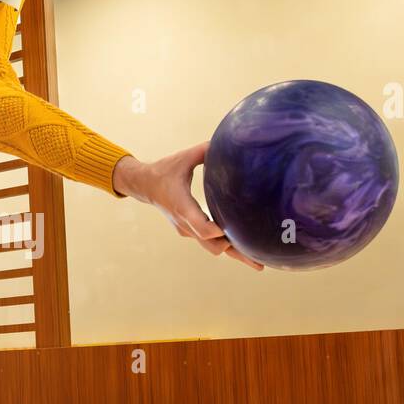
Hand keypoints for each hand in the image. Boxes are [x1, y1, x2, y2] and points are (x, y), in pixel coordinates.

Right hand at [113, 147, 263, 270]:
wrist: (145, 185)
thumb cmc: (165, 170)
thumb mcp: (184, 158)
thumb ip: (204, 151)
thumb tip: (227, 141)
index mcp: (182, 206)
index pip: (200, 226)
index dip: (217, 231)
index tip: (232, 231)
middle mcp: (185, 223)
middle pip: (212, 246)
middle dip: (235, 253)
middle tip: (258, 262)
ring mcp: (188, 230)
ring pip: (213, 248)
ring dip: (234, 253)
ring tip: (258, 262)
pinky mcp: (191, 231)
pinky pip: (210, 242)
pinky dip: (227, 246)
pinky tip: (246, 251)